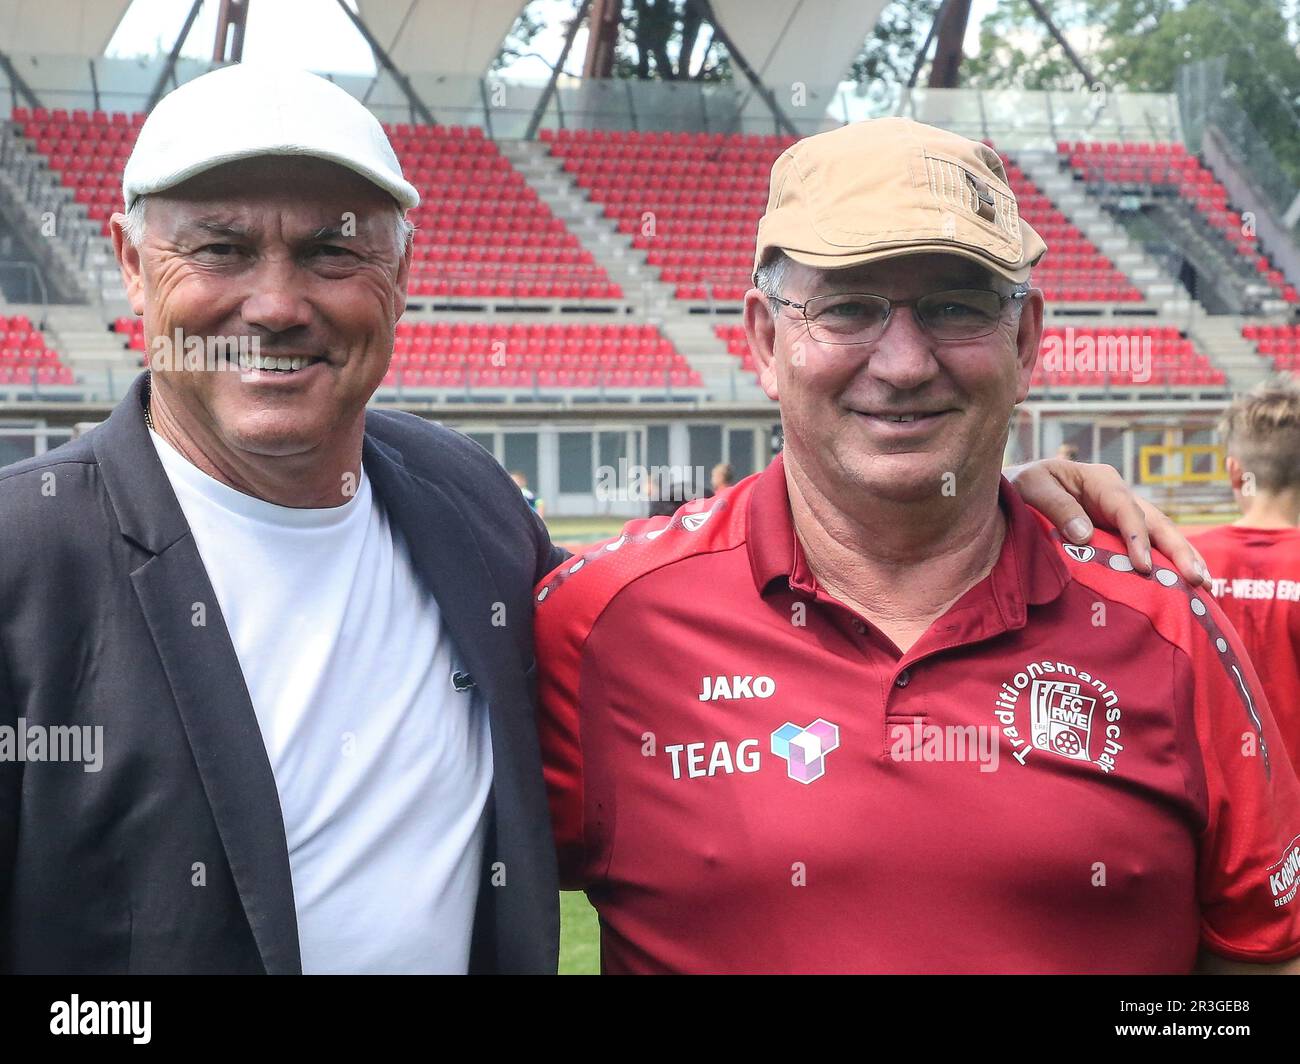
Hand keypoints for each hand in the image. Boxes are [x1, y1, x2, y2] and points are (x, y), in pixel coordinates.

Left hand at [1005, 459, 1210, 587]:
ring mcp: (1122, 514)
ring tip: (1203, 584)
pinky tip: (1185, 585)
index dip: (1137, 538)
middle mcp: (1118, 496)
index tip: (1142, 567)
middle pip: (1156, 521)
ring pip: (1160, 534)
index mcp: (1101, 480)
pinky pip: (1148, 546)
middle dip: (1179, 550)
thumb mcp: (1031, 487)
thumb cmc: (1021, 485)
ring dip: (1183, 557)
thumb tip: (1084, 536)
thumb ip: (1057, 507)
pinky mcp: (1119, 532)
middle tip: (1197, 579)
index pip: (1126, 509)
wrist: (1015, 489)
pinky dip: (1168, 563)